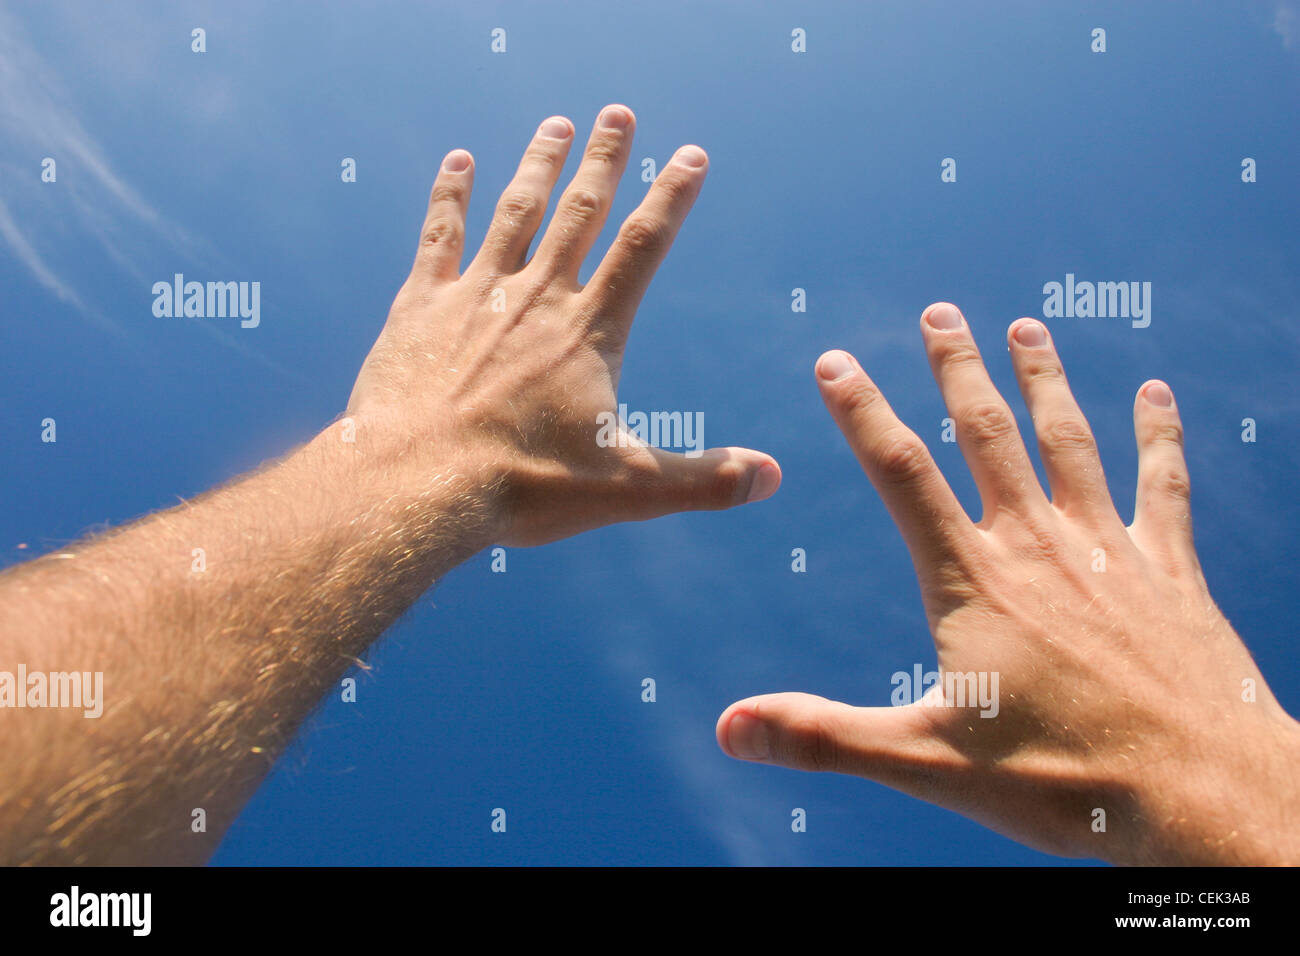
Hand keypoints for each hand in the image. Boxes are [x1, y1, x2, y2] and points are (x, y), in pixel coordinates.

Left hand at [344, 106, 779, 546]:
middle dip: (604, 160)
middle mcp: (535, 297)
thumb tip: (773, 478)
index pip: (642, 248)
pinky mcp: (419, 307)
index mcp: (588, 332)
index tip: (692, 155)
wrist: (415, 482)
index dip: (672, 197)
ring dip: (539, 165)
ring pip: (514, 212)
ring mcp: (474, 294)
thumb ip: (704, 480)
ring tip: (556, 124)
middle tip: (618, 113)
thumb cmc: (522, 487)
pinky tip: (458, 163)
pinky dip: (450, 196)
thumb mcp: (627, 491)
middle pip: (579, 212)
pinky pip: (439, 236)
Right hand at [717, 303, 1299, 863]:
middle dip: (958, 370)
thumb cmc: (1064, 784)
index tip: (835, 361)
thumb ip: (823, 737)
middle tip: (940, 312)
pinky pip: (1161, 485)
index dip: (861, 412)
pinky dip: (1158, 436)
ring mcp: (1109, 552)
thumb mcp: (927, 763)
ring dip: (1044, 381)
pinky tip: (1157, 393)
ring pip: (1069, 442)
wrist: (1203, 796)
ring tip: (1027, 328)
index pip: (901, 475)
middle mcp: (1038, 547)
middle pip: (988, 436)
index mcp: (973, 582)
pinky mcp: (1169, 572)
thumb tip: (727, 727)